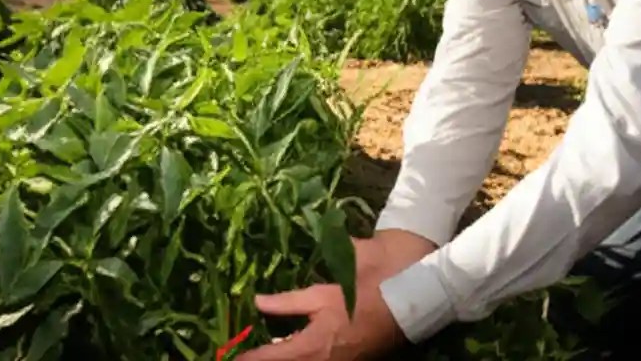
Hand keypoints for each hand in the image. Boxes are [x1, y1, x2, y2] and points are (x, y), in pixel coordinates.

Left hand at [234, 230, 435, 360]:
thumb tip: (258, 303)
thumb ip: (288, 302)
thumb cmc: (365, 288)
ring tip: (267, 355)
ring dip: (285, 360)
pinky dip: (304, 360)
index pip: (271, 359)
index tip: (230, 359)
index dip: (249, 360)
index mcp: (313, 346)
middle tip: (243, 357)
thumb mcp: (323, 293)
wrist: (411, 295)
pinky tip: (297, 353)